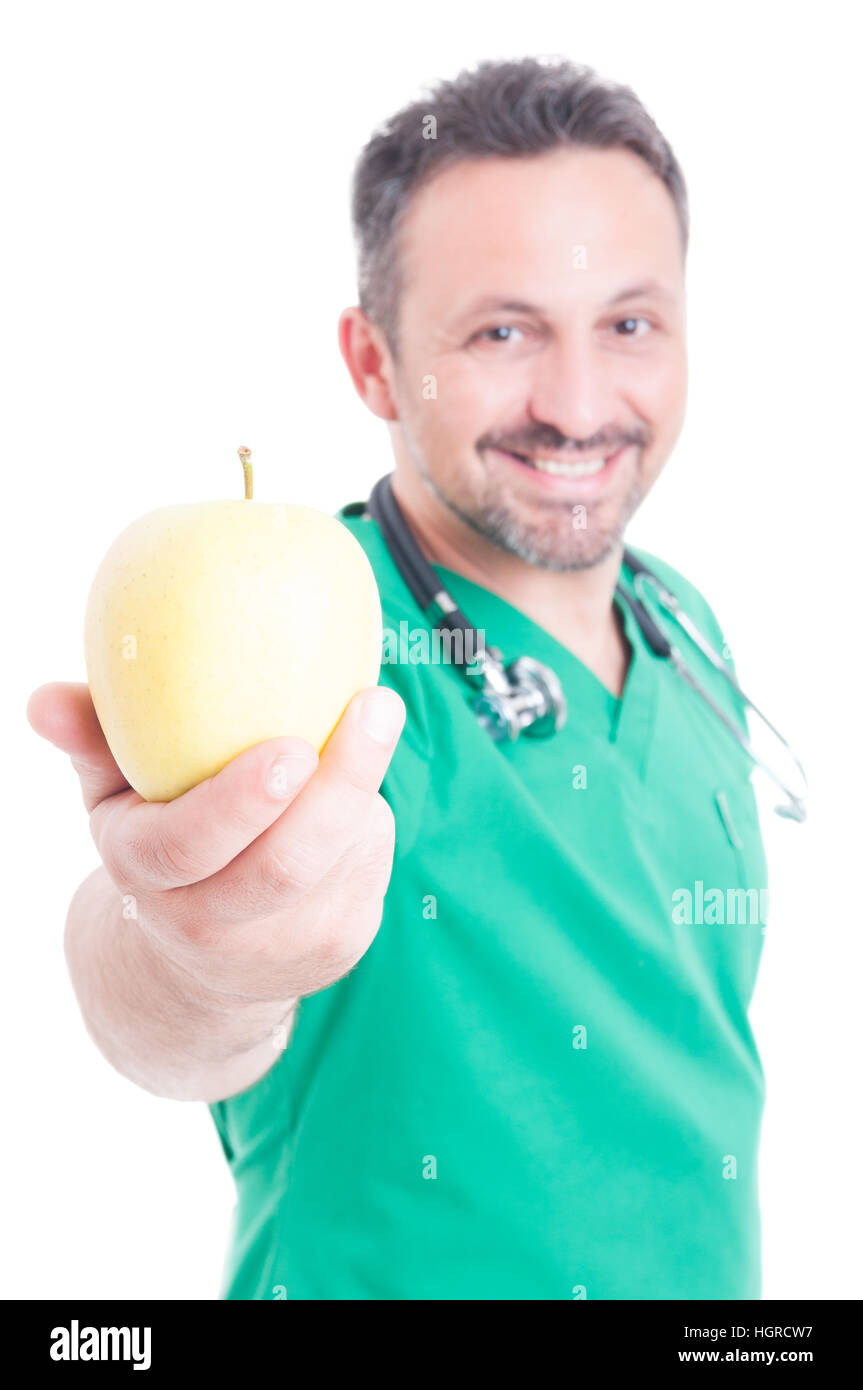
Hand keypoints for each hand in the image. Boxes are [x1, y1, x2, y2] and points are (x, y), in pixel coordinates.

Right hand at [27, 681, 405, 1003]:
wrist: (203, 963)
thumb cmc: (159, 838)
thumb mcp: (116, 794)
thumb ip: (92, 740)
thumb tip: (43, 699)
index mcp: (147, 875)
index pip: (187, 847)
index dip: (239, 803)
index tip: (290, 745)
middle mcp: (211, 923)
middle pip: (284, 865)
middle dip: (339, 783)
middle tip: (374, 705)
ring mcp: (282, 945)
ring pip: (342, 860)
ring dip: (363, 787)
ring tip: (374, 713)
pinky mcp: (338, 946)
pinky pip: (370, 868)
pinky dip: (372, 816)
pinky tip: (365, 773)